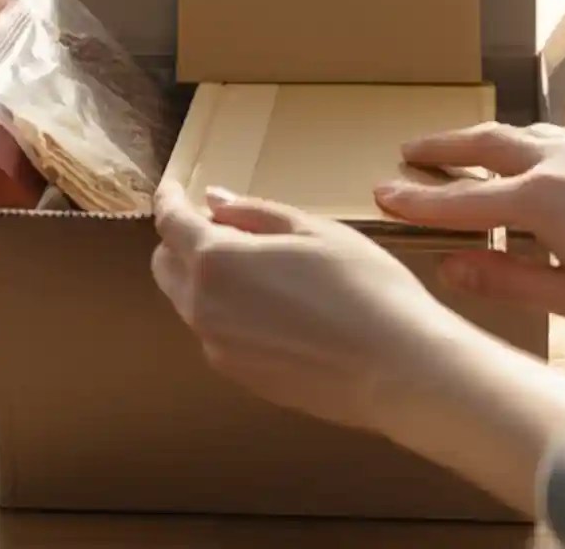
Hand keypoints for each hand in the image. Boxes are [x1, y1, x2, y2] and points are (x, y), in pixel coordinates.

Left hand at [151, 180, 564, 513]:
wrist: (398, 370)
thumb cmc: (364, 288)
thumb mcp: (312, 231)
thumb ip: (254, 214)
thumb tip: (214, 202)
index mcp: (216, 262)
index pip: (170, 223)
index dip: (169, 198)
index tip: (172, 186)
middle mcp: (204, 308)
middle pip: (167, 265)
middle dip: (182, 240)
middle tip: (223, 224)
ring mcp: (220, 349)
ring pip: (191, 302)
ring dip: (206, 278)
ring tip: (260, 266)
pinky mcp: (242, 377)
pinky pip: (218, 333)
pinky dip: (229, 311)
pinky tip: (278, 307)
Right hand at [374, 122, 564, 330]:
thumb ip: (510, 280)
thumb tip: (451, 265)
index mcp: (540, 202)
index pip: (460, 200)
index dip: (416, 200)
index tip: (379, 192)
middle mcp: (559, 165)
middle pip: (484, 146)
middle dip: (441, 148)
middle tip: (407, 150)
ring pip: (522, 134)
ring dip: (482, 138)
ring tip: (461, 144)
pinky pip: (556, 137)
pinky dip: (526, 142)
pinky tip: (536, 156)